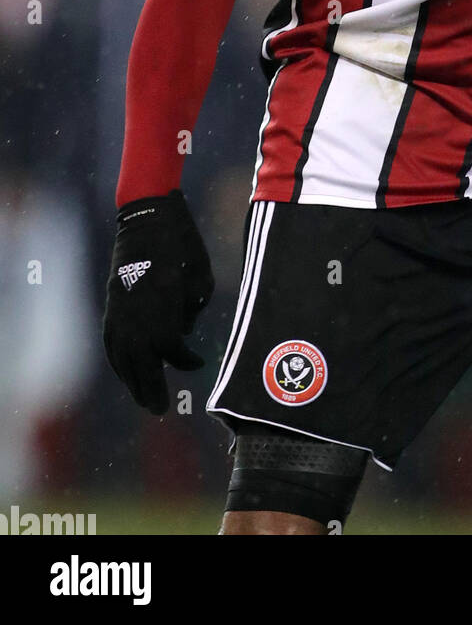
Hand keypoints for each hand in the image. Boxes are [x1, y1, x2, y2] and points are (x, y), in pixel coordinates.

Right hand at [103, 190, 213, 413]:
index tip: (198, 361)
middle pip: (142, 367)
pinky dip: (119, 361)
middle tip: (158, 410)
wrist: (148, 220)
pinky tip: (125, 371)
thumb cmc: (182, 246)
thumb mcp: (201, 277)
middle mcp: (138, 319)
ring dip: (132, 381)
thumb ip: (193, 309)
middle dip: (151, 389)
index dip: (186, 361)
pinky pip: (112, 344)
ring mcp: (120, 314)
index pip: (172, 352)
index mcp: (163, 313)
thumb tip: (183, 329)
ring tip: (143, 399)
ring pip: (123, 360)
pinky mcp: (111, 306)